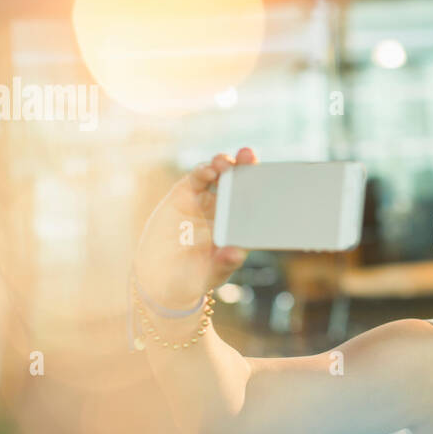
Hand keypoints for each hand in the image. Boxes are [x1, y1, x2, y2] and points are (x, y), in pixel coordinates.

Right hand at [132, 147, 259, 309]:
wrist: (162, 277)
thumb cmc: (196, 276)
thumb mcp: (212, 273)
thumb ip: (224, 264)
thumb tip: (236, 254)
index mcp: (240, 226)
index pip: (256, 203)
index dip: (263, 188)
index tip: (269, 177)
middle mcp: (226, 210)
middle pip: (241, 182)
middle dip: (246, 166)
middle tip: (249, 156)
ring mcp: (206, 200)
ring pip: (220, 175)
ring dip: (225, 165)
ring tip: (226, 164)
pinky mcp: (185, 195)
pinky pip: (197, 178)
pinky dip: (203, 172)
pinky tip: (209, 171)